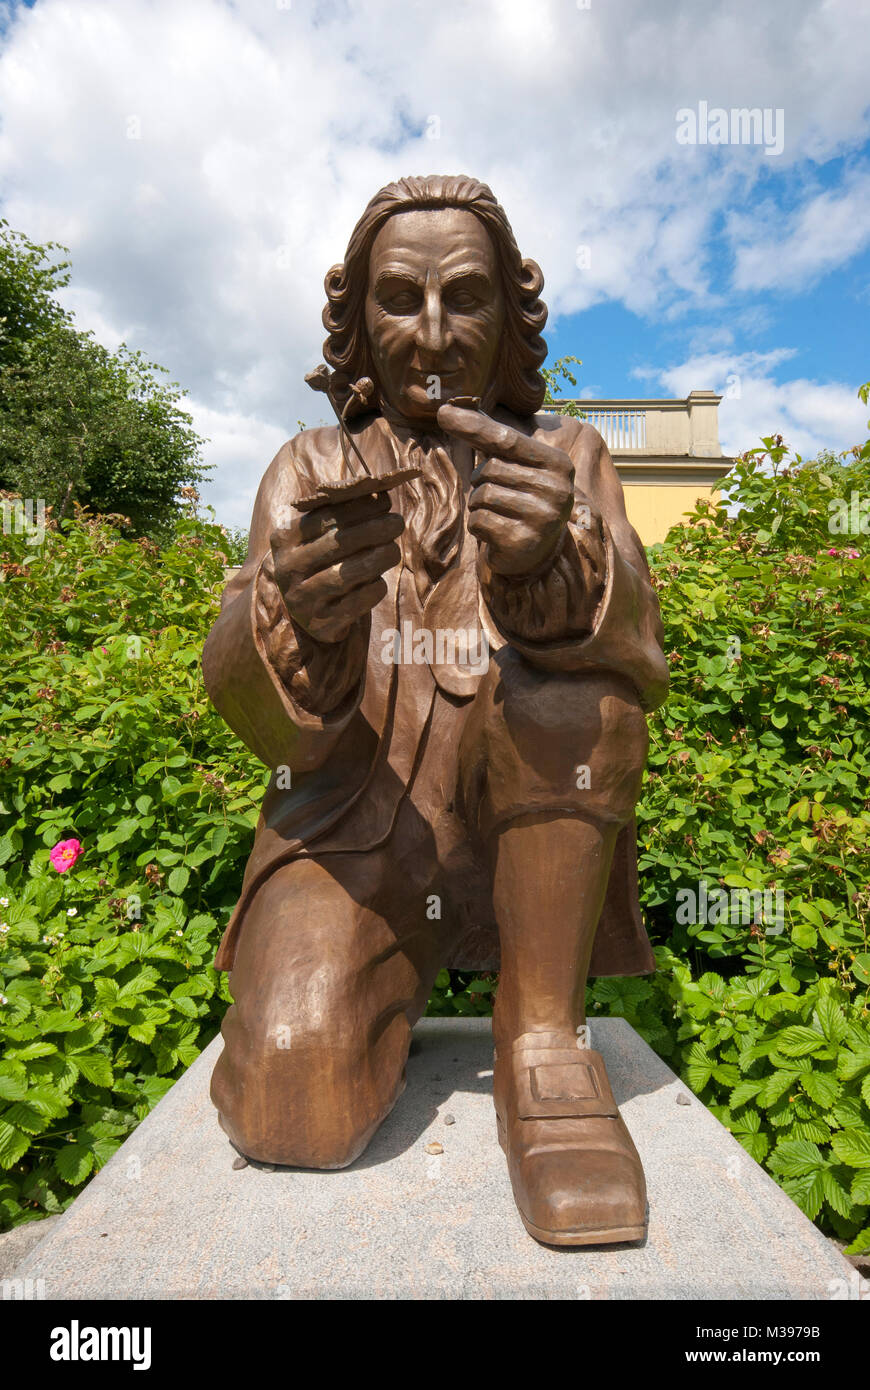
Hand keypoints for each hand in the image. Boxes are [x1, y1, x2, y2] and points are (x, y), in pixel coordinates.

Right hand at [270, 491, 403, 642]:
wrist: (306, 613)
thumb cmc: (321, 563)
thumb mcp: (320, 537)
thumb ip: (341, 514)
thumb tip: (380, 491)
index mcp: (283, 540)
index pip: (326, 517)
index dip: (360, 508)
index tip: (386, 501)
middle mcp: (286, 570)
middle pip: (338, 543)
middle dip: (375, 529)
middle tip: (398, 522)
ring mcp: (301, 600)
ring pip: (348, 574)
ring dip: (379, 558)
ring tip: (394, 550)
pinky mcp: (321, 625)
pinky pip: (356, 603)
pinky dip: (373, 588)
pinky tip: (379, 580)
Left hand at [436, 403, 584, 576]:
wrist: (539, 553)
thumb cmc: (521, 499)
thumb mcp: (517, 466)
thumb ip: (493, 438)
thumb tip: (451, 408)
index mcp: (558, 464)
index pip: (507, 439)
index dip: (473, 426)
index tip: (443, 413)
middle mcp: (557, 489)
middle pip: (490, 469)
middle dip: (481, 481)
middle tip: (499, 498)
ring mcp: (543, 517)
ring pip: (482, 495)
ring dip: (478, 504)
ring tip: (497, 514)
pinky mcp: (524, 541)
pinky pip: (479, 520)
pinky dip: (478, 526)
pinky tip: (494, 533)